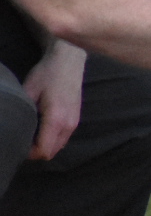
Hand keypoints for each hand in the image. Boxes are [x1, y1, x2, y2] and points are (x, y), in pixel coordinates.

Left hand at [21, 39, 83, 160]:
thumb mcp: (28, 91)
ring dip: (44, 146)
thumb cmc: (47, 75)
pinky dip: (52, 139)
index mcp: (56, 120)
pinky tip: (41, 128)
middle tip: (20, 141)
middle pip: (51, 153)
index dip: (28, 153)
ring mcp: (75, 123)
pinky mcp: (76, 119)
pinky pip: (63, 139)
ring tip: (30, 134)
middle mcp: (68, 125)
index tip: (16, 145)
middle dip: (35, 152)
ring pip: (58, 147)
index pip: (43, 150)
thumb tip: (9, 128)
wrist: (68, 62)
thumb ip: (21, 113)